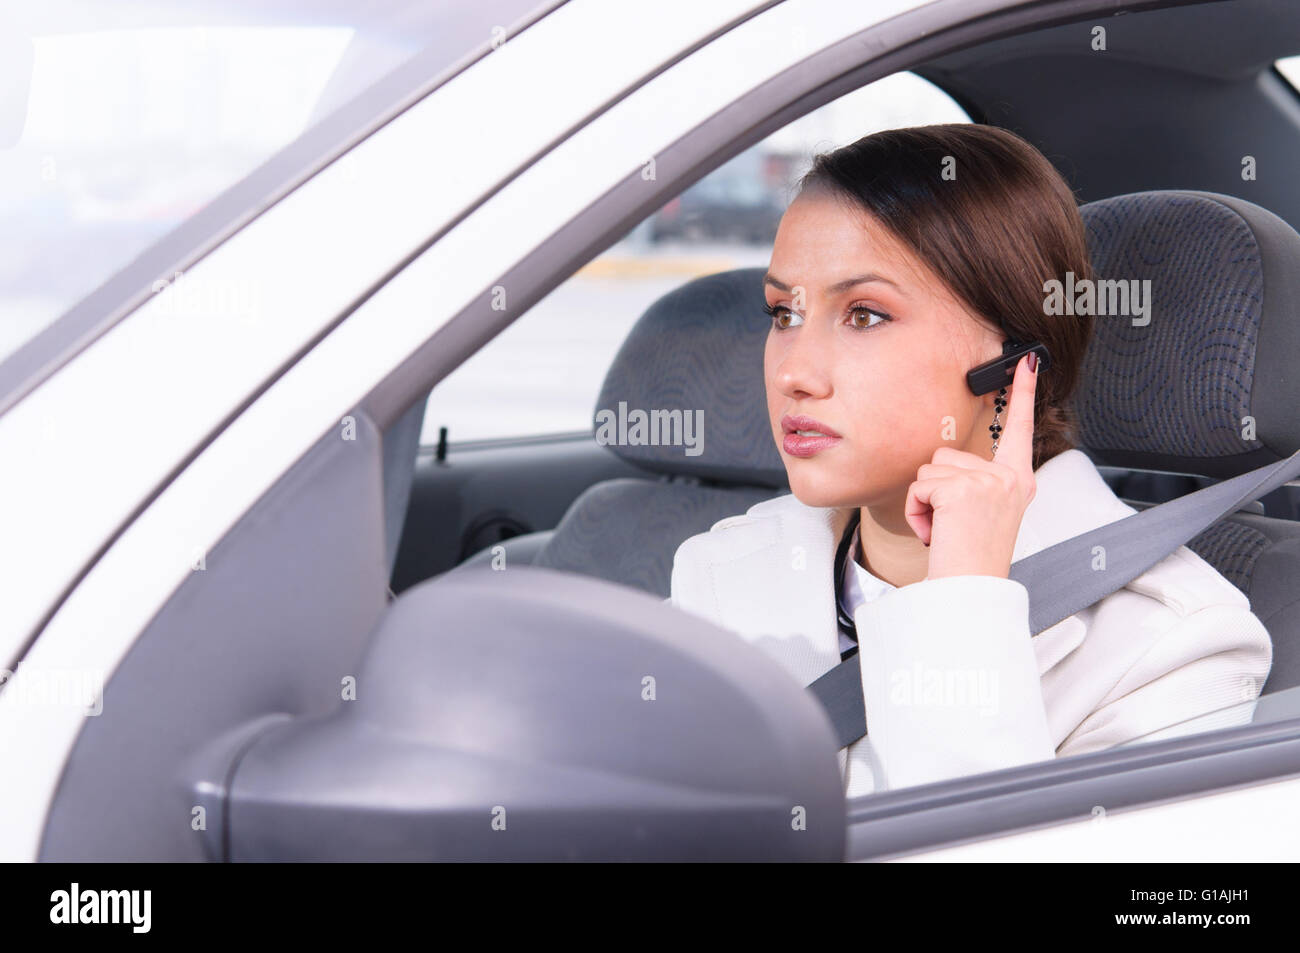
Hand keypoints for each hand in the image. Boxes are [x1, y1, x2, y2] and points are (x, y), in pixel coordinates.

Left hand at [904, 352, 1038, 579]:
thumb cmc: (971, 557)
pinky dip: (916, 512)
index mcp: (1018, 481)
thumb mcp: (982, 512)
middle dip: (934, 488)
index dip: (1023, 393)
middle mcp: (1009, 479)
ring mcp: (989, 482)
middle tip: (951, 525)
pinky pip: (919, 486)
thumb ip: (973, 482)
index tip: (1026, 361)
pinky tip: (935, 533)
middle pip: (947, 453)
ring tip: (943, 530)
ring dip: (923, 502)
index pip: (1019, 428)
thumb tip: (946, 463)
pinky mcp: (963, 490)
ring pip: (928, 469)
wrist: (970, 589)